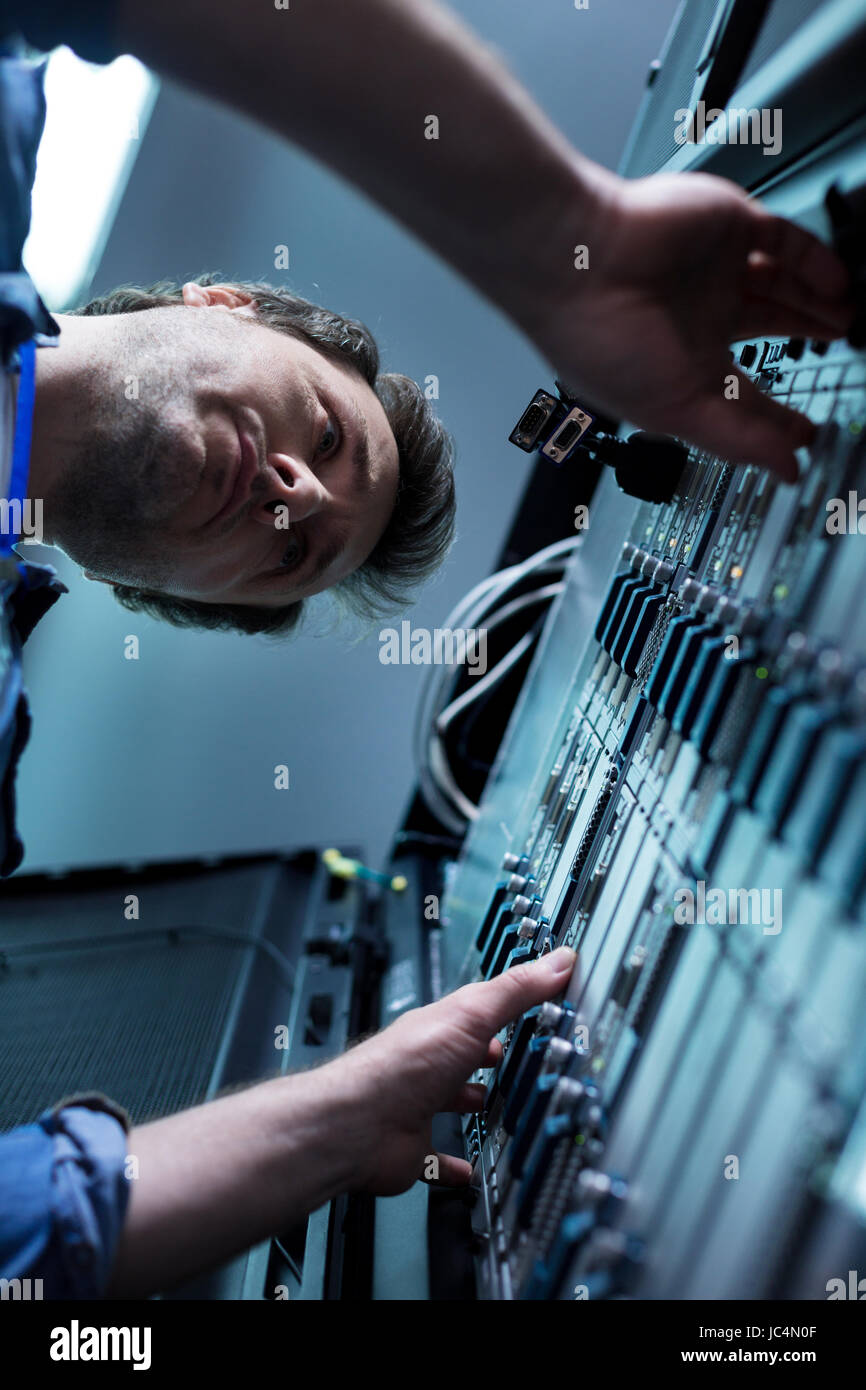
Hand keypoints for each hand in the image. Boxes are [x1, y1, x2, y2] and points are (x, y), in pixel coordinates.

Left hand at [330, 945, 576, 1194]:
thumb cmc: (403, 1065)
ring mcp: (417, 1106)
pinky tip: (467, 1171)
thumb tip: (557, 961)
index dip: (503, 1008)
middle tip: (514, 1061)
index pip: (476, 1011)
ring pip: (449, 1102)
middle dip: (487, 1058)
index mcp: (441, 1027)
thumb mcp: (471, 1015)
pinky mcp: (412, 1148)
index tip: (532, 1008)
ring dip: (472, 1103)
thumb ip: (515, 991)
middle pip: (462, 1056)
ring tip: (499, 1108)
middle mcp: (427, 1064)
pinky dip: (452, 1165)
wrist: (358, 1124)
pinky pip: (436, 1158)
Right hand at [529, 170, 852, 480]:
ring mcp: (715, 268)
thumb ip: (738, 440)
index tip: (808, 432)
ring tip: (848, 318)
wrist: (577, 262)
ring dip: (818, 302)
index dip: (778, 411)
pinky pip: (786, 240)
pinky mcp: (728, 226)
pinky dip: (817, 261)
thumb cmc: (599, 337)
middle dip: (806, 341)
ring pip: (782, 283)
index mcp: (680, 362)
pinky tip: (835, 283)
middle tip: (843, 353)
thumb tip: (785, 470)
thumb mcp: (677, 410)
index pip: (743, 390)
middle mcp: (698, 313)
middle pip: (770, 327)